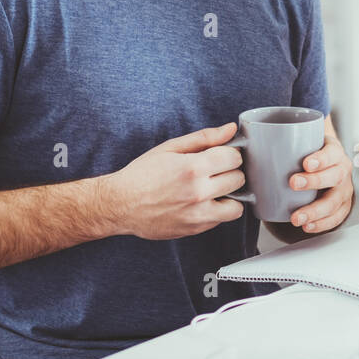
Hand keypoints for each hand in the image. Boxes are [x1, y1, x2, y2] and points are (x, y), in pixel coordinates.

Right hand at [104, 123, 245, 239]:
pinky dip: (218, 210)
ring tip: (213, 190)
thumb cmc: (142, 175)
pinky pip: (222, 219)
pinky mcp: (196, 228)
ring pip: (237, 205)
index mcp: (192, 167)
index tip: (220, 156)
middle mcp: (198, 192)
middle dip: (229, 172)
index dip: (228, 154)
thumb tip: (230, 129)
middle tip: (214, 172)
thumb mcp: (170, 148)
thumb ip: (204, 138)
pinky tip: (203, 203)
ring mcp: (198, 213)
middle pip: (238, 179)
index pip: (234, 157)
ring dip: (229, 196)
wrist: (120, 204)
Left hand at [286, 135, 353, 233]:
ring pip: (335, 201)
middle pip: (335, 176)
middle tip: (293, 184)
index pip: (331, 153)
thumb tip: (245, 144)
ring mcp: (344, 190)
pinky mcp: (342, 206)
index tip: (305, 164)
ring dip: (316, 211)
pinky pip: (336, 217)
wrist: (326, 166)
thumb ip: (280, 144)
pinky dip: (322, 223)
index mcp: (333, 152)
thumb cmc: (311, 155)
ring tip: (297, 217)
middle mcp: (342, 170)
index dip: (321, 159)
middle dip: (315, 182)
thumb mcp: (303, 144)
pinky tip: (308, 226)